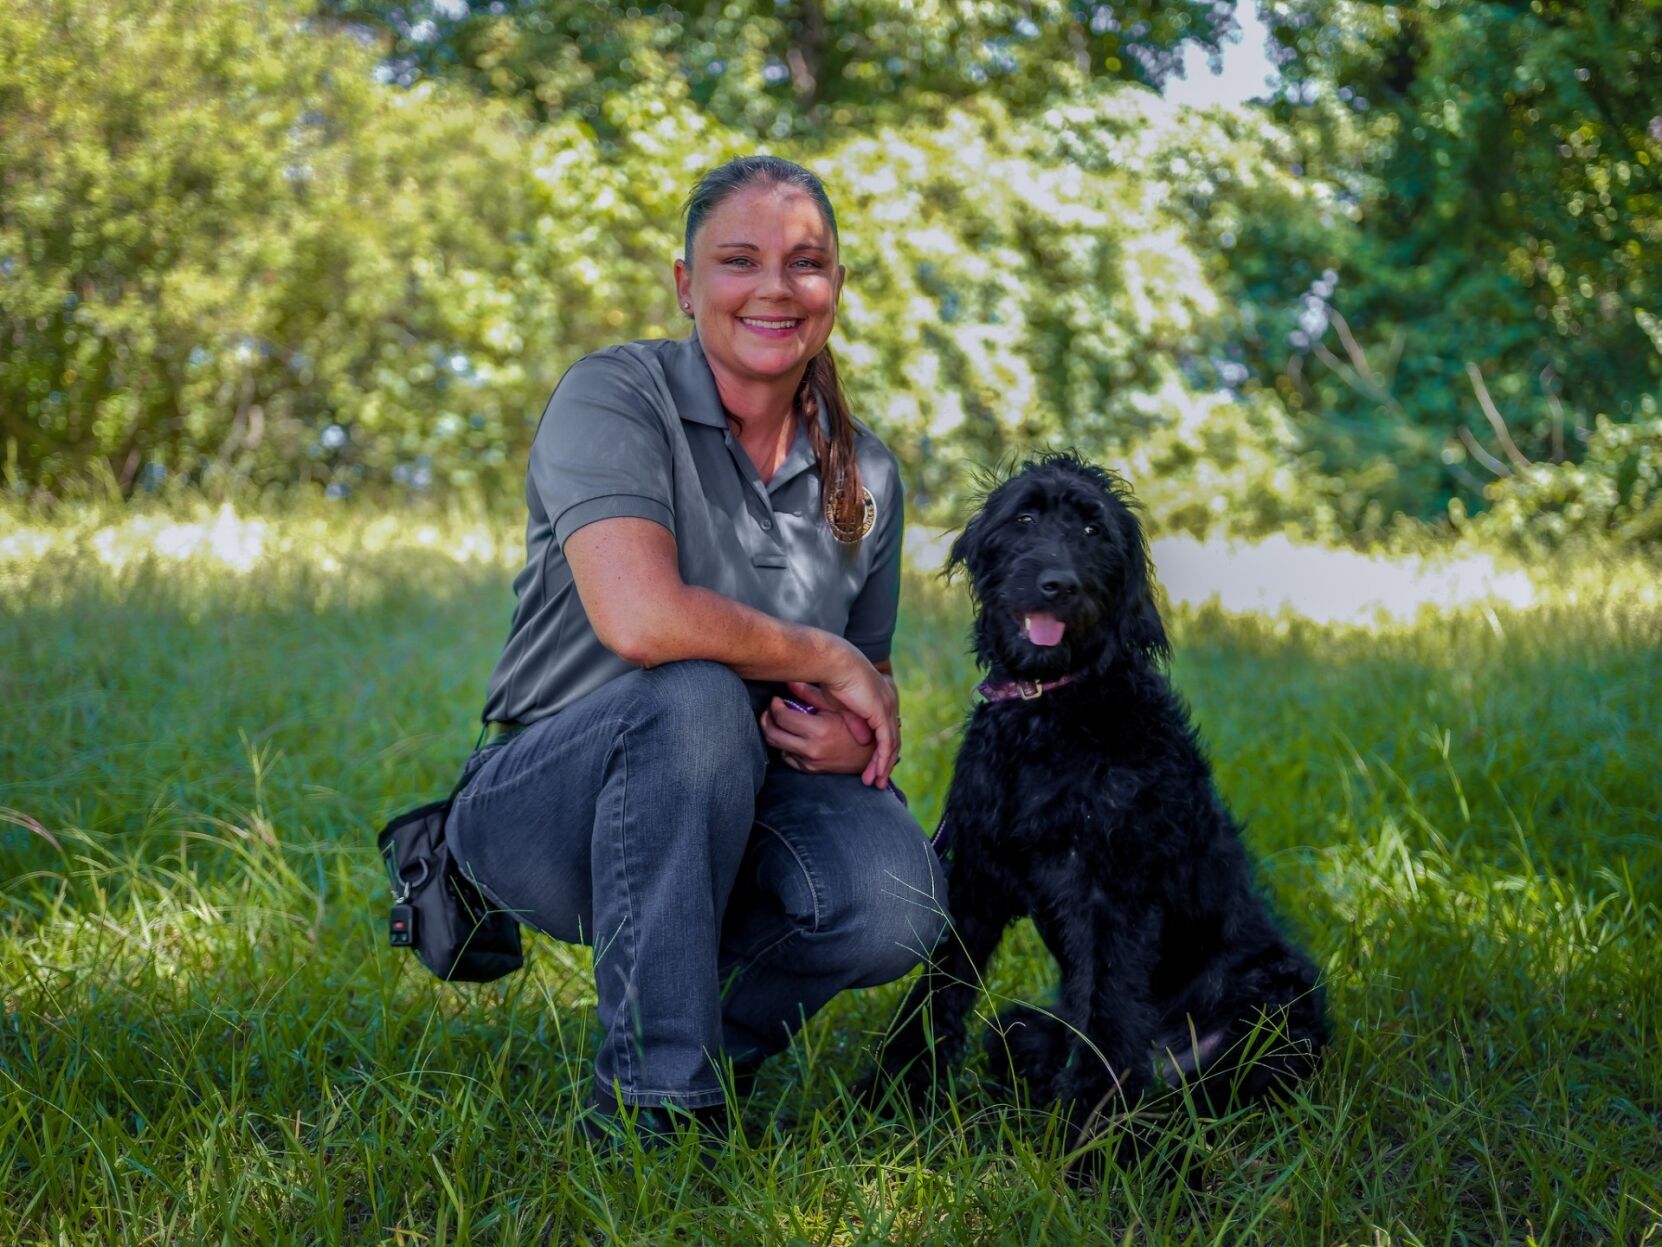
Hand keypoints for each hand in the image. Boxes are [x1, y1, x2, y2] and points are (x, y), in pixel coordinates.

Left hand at [761, 681, 879, 776]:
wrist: (869, 755)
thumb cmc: (855, 726)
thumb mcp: (836, 708)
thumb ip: (811, 695)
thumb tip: (791, 681)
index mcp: (820, 730)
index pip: (783, 718)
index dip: (775, 707)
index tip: (776, 701)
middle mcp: (813, 749)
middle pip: (773, 735)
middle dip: (766, 721)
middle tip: (769, 711)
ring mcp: (810, 762)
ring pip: (778, 747)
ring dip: (774, 733)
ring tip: (777, 722)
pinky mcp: (810, 770)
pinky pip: (788, 758)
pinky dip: (786, 747)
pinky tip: (790, 737)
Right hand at [814, 647, 900, 787]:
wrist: (835, 664)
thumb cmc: (833, 680)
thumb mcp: (844, 708)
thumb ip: (855, 723)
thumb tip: (863, 740)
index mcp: (881, 700)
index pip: (886, 731)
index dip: (879, 750)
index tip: (870, 766)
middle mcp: (890, 704)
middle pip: (891, 741)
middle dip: (882, 763)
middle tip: (875, 780)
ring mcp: (888, 708)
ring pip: (891, 745)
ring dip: (883, 766)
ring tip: (874, 782)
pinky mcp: (882, 713)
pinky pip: (886, 742)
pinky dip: (882, 759)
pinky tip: (877, 772)